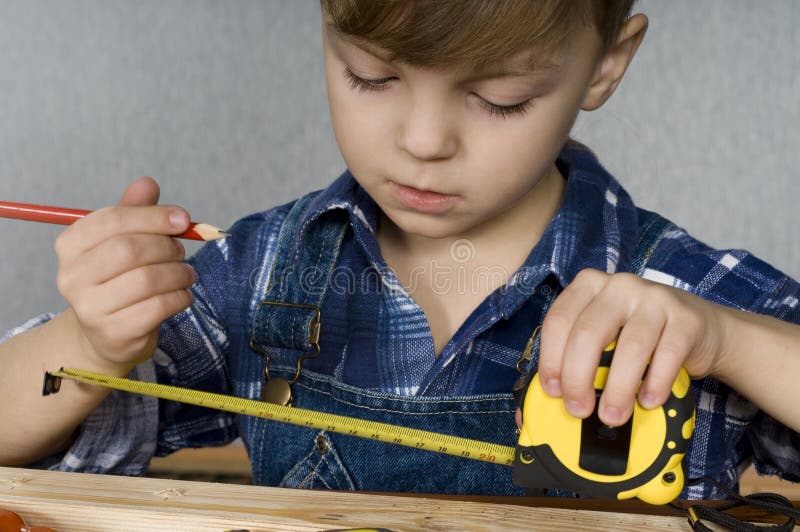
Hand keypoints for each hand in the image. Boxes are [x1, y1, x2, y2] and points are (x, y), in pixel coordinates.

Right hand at [54, 177, 195, 371]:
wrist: (107, 336)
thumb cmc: (118, 280)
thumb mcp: (122, 241)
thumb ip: (134, 212)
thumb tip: (147, 182)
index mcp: (71, 245)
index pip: (113, 219)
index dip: (153, 216)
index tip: (183, 219)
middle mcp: (72, 276)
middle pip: (130, 249)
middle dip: (167, 247)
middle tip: (182, 252)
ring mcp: (90, 308)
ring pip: (147, 279)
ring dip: (179, 273)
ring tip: (186, 274)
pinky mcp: (114, 333)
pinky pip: (158, 307)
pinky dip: (180, 297)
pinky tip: (182, 295)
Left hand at [530, 268, 727, 426]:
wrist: (702, 328)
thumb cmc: (640, 335)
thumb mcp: (605, 334)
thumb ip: (578, 355)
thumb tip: (546, 400)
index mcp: (589, 285)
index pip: (559, 321)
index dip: (551, 359)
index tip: (553, 392)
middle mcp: (619, 286)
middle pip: (588, 334)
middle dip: (578, 378)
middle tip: (579, 410)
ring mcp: (655, 298)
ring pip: (628, 347)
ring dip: (617, 390)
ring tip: (612, 416)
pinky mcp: (686, 318)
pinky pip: (667, 355)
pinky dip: (654, 384)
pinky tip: (647, 402)